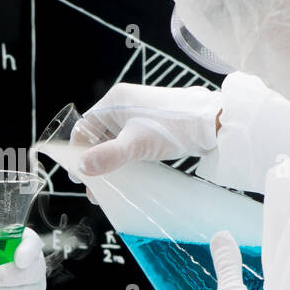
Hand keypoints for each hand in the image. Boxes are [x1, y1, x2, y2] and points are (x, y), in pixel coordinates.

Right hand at [73, 82, 222, 176]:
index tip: (78, 175)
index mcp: (115, 101)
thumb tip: (81, 168)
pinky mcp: (151, 125)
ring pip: (115, 141)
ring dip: (110, 163)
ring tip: (110, 188)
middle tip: (95, 188)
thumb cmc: (173, 127)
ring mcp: (138, 114)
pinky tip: (128, 176)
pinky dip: (126, 159)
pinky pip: (130, 143)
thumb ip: (108, 156)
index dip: (78, 151)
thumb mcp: (136, 144)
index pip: (84, 127)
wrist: (212, 122)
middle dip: (94, 162)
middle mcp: (124, 105)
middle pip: (98, 135)